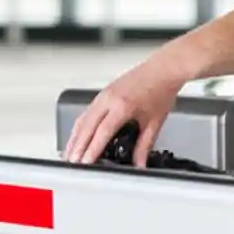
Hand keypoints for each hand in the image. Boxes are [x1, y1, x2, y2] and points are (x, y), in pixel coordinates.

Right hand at [61, 57, 187, 166]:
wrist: (163, 69)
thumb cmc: (160, 89)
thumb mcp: (154, 123)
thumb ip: (144, 146)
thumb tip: (139, 163)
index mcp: (122, 105)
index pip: (102, 132)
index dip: (92, 149)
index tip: (85, 162)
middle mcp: (109, 99)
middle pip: (87, 126)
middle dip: (77, 147)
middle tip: (72, 163)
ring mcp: (104, 94)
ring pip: (83, 119)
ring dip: (75, 138)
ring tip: (71, 154)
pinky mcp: (103, 93)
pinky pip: (86, 112)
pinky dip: (80, 127)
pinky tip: (78, 136)